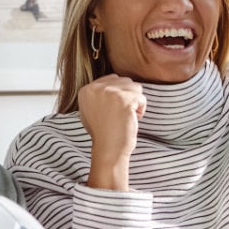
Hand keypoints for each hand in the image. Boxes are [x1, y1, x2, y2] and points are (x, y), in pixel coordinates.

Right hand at [78, 73, 144, 188]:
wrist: (108, 150)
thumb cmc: (103, 132)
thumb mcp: (91, 109)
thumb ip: (98, 93)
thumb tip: (115, 79)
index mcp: (86, 90)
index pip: (112, 79)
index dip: (119, 95)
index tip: (114, 111)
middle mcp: (96, 88)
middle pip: (124, 81)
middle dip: (128, 96)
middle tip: (122, 114)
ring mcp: (110, 93)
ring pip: (135, 87)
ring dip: (136, 102)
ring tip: (127, 116)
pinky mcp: (124, 100)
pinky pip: (142, 98)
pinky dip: (141, 109)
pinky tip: (132, 119)